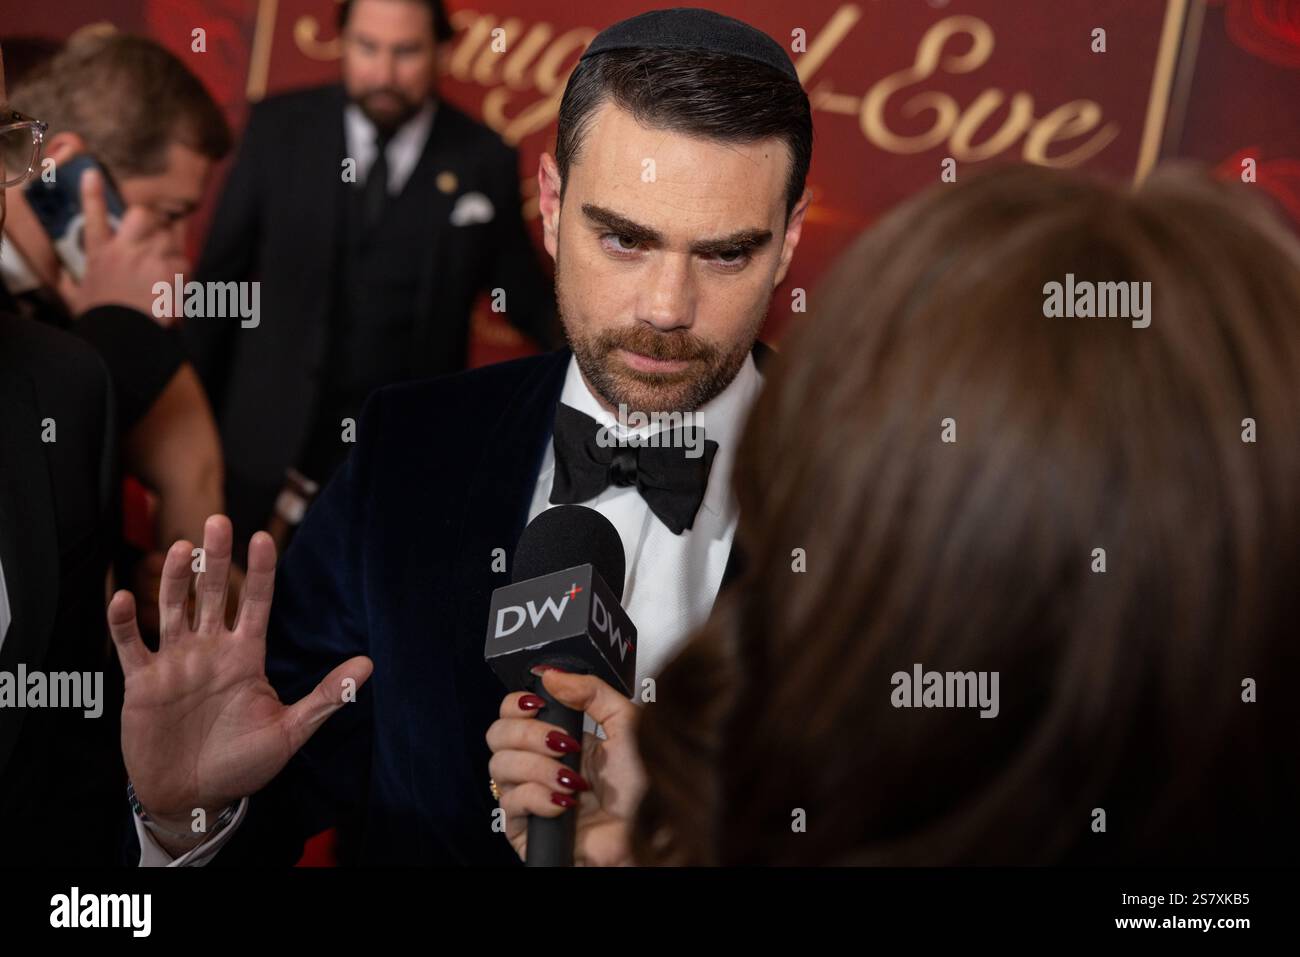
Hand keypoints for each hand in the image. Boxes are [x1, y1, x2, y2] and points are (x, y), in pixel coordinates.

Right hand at [59, 166, 188, 321]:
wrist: (121, 337)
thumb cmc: (102, 319)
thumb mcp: (78, 297)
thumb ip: (71, 283)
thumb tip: (62, 279)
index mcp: (99, 254)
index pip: (93, 215)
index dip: (92, 192)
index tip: (91, 173)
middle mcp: (123, 250)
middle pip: (143, 216)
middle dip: (153, 224)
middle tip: (156, 243)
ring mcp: (148, 257)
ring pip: (170, 241)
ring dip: (171, 256)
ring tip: (164, 279)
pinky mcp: (169, 271)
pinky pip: (184, 264)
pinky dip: (183, 277)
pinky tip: (174, 291)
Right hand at [108, 514, 372, 852]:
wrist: (193, 797)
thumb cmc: (243, 765)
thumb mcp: (291, 731)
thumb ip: (327, 696)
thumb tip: (369, 666)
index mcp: (246, 656)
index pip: (256, 602)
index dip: (260, 570)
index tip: (263, 536)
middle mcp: (211, 651)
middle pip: (214, 594)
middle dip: (217, 559)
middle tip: (219, 520)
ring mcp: (176, 662)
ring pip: (174, 608)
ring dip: (176, 580)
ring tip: (184, 549)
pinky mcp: (143, 682)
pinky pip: (131, 644)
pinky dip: (124, 621)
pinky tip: (123, 596)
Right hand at [486, 668, 645, 865]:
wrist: (650, 836)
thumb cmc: (647, 788)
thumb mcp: (627, 724)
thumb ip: (592, 692)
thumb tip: (550, 673)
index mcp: (561, 737)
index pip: (513, 712)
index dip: (517, 704)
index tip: (538, 705)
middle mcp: (541, 764)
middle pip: (497, 734)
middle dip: (529, 734)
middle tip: (564, 744)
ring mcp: (531, 796)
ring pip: (499, 766)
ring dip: (538, 768)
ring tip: (572, 780)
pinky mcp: (527, 829)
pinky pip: (509, 804)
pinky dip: (537, 798)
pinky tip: (564, 804)